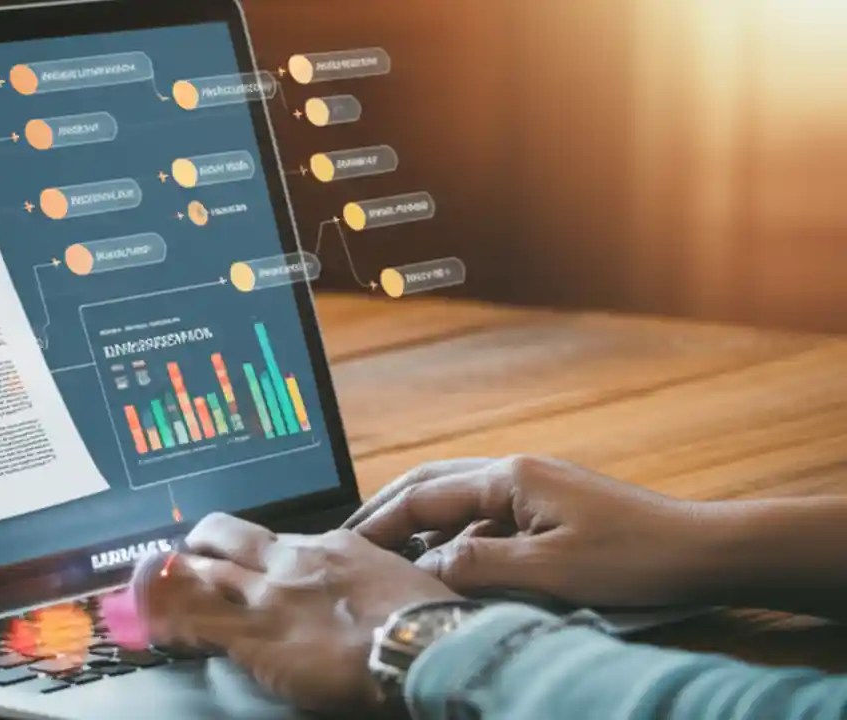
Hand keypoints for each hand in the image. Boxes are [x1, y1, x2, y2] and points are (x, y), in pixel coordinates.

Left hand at [134, 513, 460, 712]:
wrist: (420, 643)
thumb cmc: (423, 616)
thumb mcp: (397, 578)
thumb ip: (369, 574)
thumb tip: (368, 585)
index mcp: (329, 545)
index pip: (276, 540)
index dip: (253, 549)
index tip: (243, 554)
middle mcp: (290, 562)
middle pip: (228, 537)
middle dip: (202, 542)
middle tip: (187, 550)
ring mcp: (267, 598)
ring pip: (206, 575)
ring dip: (180, 578)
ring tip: (159, 582)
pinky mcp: (254, 636)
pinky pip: (199, 623)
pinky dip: (174, 620)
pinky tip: (156, 622)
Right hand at [346, 455, 706, 606]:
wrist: (701, 550)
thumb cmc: (633, 559)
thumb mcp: (548, 571)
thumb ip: (478, 566)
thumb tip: (423, 566)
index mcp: (509, 477)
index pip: (422, 496)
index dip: (377, 522)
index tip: (344, 548)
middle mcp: (515, 471)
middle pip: (430, 484)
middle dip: (386, 510)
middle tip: (350, 540)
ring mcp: (533, 487)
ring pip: (456, 499)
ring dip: (419, 524)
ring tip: (388, 555)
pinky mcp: (549, 507)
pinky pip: (485, 516)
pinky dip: (454, 536)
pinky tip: (448, 564)